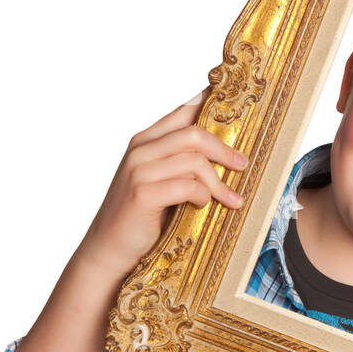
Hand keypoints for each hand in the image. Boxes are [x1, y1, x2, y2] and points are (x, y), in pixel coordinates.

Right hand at [78, 88, 246, 278]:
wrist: (109, 248)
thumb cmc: (143, 215)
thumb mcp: (162, 180)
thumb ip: (183, 160)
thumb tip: (228, 151)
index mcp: (145, 140)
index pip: (183, 111)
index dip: (211, 103)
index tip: (238, 104)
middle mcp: (140, 150)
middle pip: (194, 133)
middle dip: (224, 150)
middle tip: (243, 165)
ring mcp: (138, 171)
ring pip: (194, 161)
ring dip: (218, 182)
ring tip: (230, 199)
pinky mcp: (142, 194)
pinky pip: (187, 186)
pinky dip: (202, 196)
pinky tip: (203, 206)